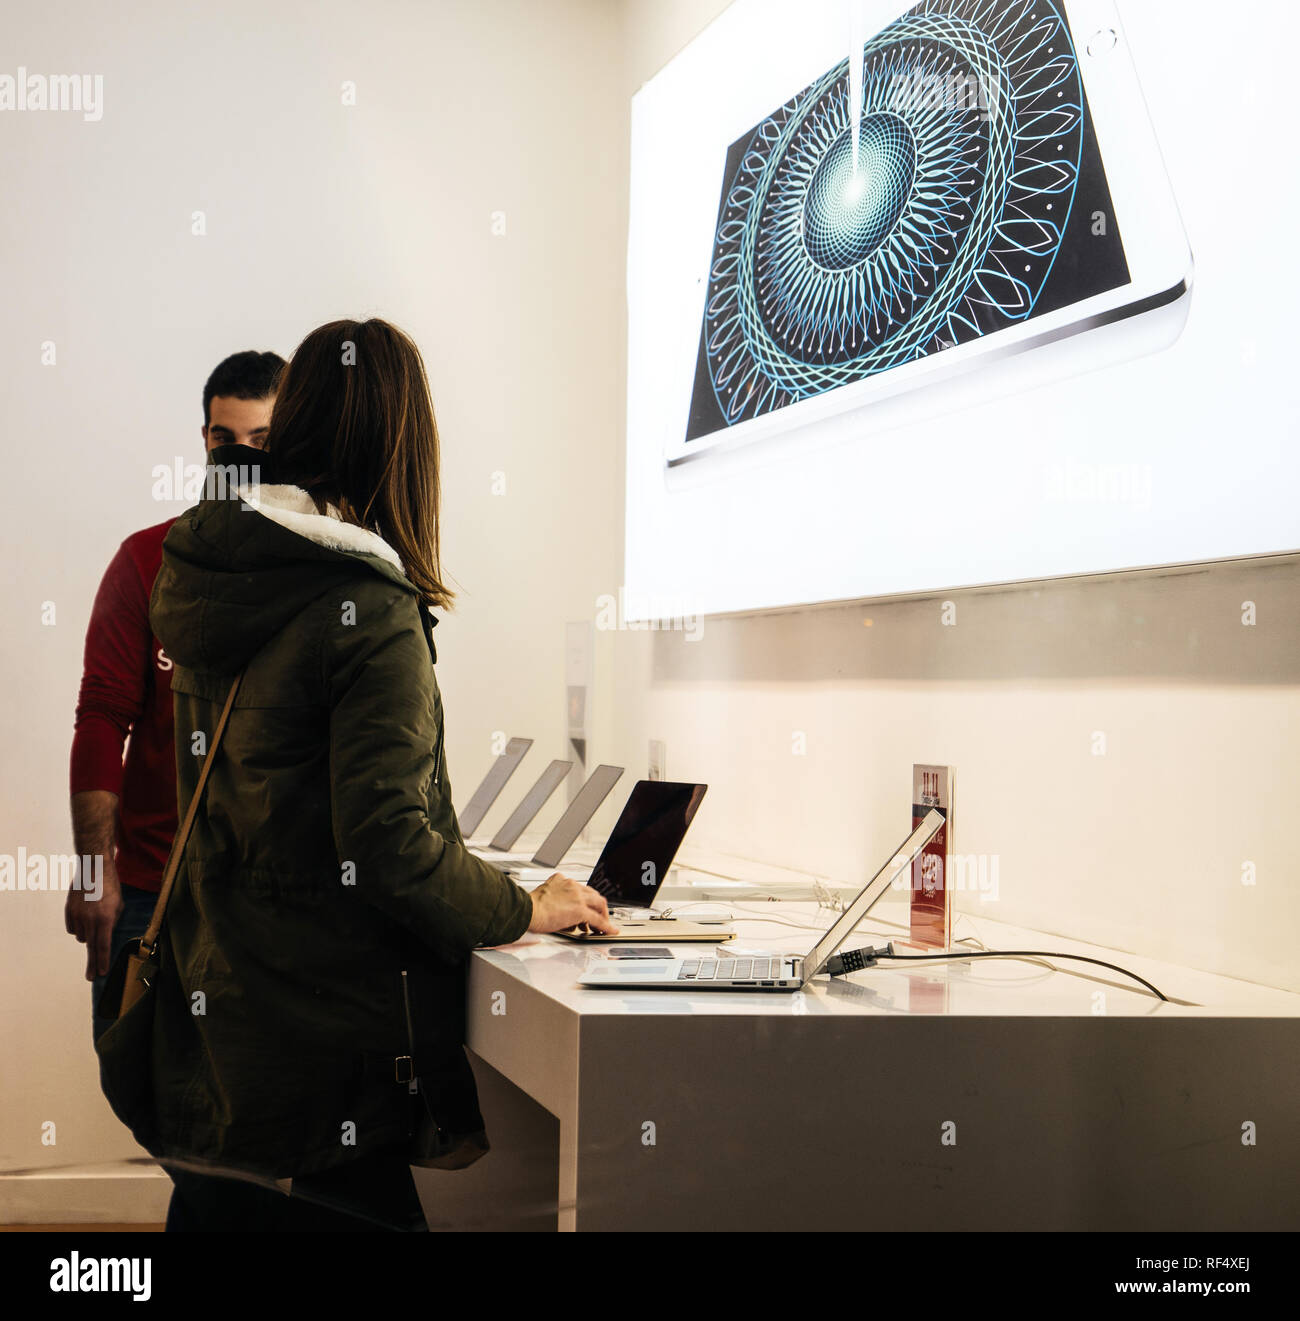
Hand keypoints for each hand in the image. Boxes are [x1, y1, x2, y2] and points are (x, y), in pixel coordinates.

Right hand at [64, 861, 123, 980]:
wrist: (93, 867)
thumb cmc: (110, 885)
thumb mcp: (118, 905)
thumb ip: (112, 922)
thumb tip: (105, 937)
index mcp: (106, 918)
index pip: (103, 946)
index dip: (103, 961)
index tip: (102, 973)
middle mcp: (90, 920)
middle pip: (91, 948)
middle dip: (93, 963)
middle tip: (91, 977)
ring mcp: (77, 916)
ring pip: (81, 937)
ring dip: (88, 936)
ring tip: (94, 922)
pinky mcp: (68, 911)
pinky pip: (72, 929)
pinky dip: (78, 928)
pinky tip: (84, 918)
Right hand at [527, 874, 618, 934]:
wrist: (525, 911)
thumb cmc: (527, 907)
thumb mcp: (542, 895)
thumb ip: (553, 899)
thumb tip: (559, 913)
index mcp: (561, 880)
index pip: (579, 888)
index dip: (585, 899)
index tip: (585, 905)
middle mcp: (571, 885)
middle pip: (593, 894)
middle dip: (597, 906)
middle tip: (598, 917)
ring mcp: (577, 896)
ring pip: (598, 903)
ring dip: (602, 915)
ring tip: (602, 926)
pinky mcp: (580, 910)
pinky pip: (597, 919)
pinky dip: (606, 926)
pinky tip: (609, 931)